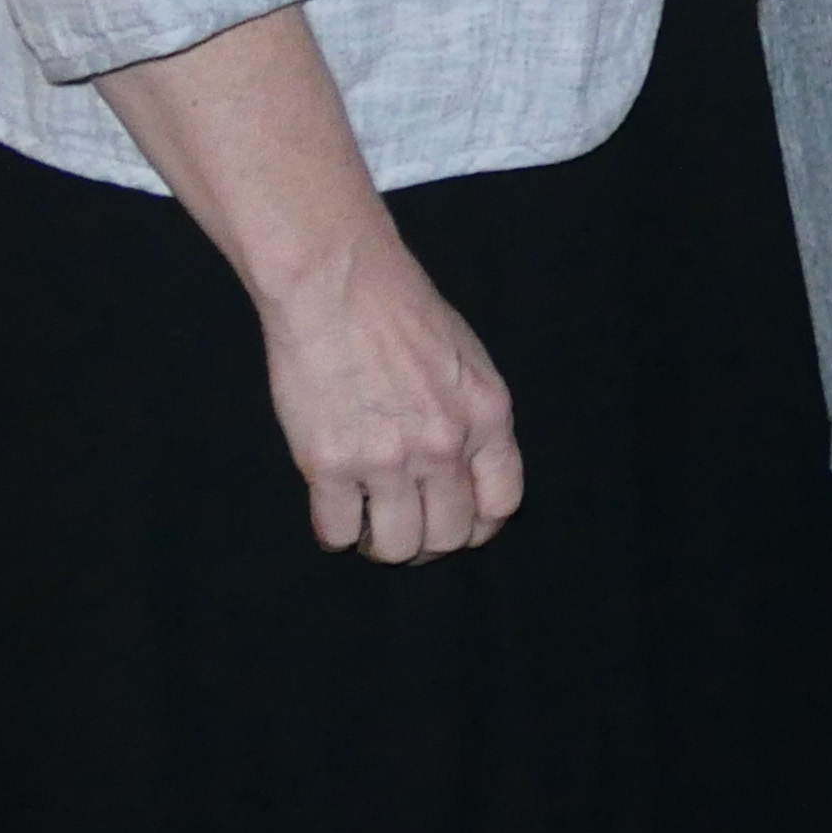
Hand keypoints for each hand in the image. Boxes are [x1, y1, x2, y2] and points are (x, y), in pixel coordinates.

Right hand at [251, 234, 522, 563]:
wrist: (339, 285)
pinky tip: (334, 516)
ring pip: (397, 547)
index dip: (477, 525)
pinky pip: (338, 532)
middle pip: (450, 535)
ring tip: (369, 527)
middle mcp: (445, 445)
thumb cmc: (401, 313)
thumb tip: (466, 470)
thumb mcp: (467, 362)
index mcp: (487, 417)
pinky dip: (336, 534)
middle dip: (428, 543)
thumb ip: (472, 417)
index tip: (455, 523)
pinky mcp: (330, 464)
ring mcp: (388, 458)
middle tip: (405, 530)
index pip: (501, 504)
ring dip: (382, 546)